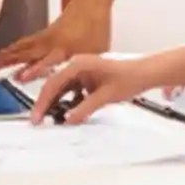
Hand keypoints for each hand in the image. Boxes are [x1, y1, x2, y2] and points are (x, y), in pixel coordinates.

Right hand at [0, 0, 111, 81]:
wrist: (90, 4)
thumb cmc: (95, 30)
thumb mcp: (96, 55)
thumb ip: (85, 74)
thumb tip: (80, 98)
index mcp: (66, 50)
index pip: (47, 62)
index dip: (34, 70)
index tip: (21, 77)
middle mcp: (51, 44)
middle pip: (26, 53)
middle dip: (9, 62)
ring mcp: (45, 38)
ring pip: (21, 47)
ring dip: (5, 56)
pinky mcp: (42, 35)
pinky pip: (23, 43)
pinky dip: (11, 50)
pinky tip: (3, 55)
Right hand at [29, 55, 151, 124]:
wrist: (147, 72)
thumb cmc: (131, 75)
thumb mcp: (106, 95)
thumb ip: (85, 109)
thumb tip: (69, 119)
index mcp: (78, 63)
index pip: (53, 84)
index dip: (42, 102)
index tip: (37, 116)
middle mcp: (78, 65)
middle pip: (55, 86)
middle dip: (46, 104)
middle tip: (39, 120)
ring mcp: (83, 72)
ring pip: (63, 90)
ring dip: (58, 104)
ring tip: (53, 119)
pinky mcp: (89, 79)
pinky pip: (73, 92)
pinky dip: (71, 103)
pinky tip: (72, 113)